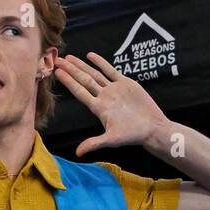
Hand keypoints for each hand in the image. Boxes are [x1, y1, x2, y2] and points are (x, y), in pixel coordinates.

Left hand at [53, 51, 168, 156]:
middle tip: (58, 60)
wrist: (152, 127)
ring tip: (69, 57)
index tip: (57, 72)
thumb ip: (94, 143)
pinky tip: (90, 56)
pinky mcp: (125, 84)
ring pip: (94, 74)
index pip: (80, 92)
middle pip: (83, 80)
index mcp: (99, 108)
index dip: (68, 82)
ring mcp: (113, 89)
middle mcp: (103, 97)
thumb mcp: (112, 139)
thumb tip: (77, 153)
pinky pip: (110, 70)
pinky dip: (100, 63)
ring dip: (81, 66)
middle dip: (71, 70)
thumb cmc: (132, 135)